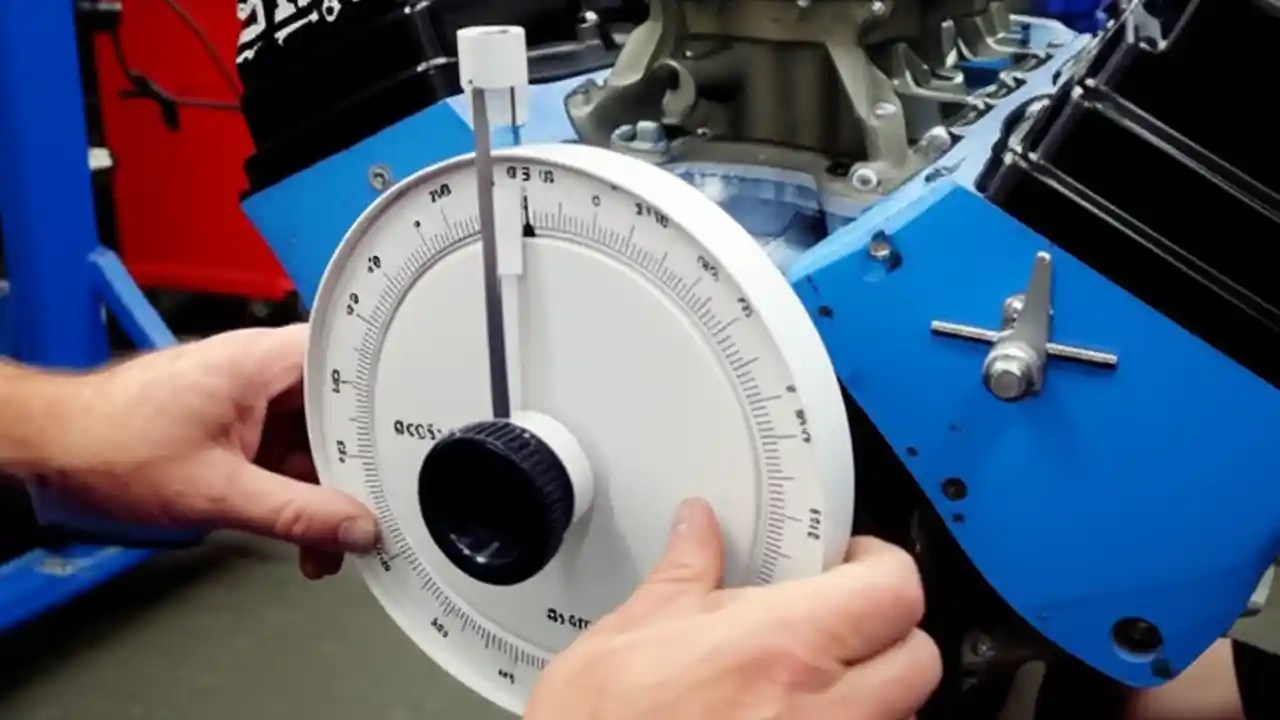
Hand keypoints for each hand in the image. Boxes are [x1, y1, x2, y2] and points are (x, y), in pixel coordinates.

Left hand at [32, 325, 376, 578]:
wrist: (51, 450)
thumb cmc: (107, 442)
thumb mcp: (215, 491)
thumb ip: (294, 513)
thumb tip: (353, 529)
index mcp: (261, 361)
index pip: (351, 364)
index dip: (384, 404)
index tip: (401, 447)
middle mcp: (258, 370)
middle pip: (336, 412)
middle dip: (348, 469)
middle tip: (359, 511)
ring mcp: (246, 396)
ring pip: (311, 439)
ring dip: (319, 488)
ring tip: (320, 538)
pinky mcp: (234, 423)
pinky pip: (284, 453)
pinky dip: (292, 490)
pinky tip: (293, 527)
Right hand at [526, 499, 940, 719]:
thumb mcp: (630, 633)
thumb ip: (683, 573)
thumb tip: (696, 530)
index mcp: (782, 646)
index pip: (896, 589)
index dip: (881, 567)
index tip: (850, 564)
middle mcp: (824, 709)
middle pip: (919, 659)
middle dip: (888, 633)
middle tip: (840, 622)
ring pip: (901, 715)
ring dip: (873, 692)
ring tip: (810, 682)